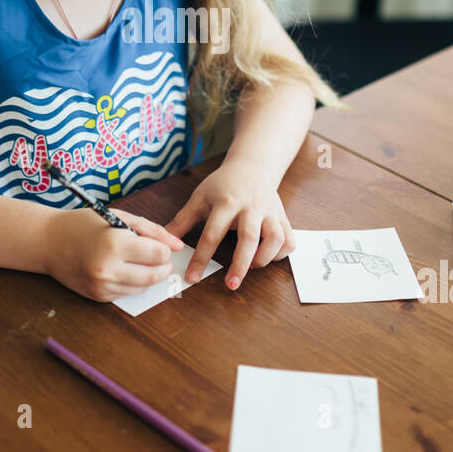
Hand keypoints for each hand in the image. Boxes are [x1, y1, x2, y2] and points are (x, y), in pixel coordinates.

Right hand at [46, 207, 185, 302]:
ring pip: (144, 287)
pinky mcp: (98, 297)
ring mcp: (102, 286)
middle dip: (162, 265)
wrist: (49, 242)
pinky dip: (131, 283)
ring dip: (148, 275)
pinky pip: (128, 294)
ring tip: (135, 260)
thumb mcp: (119, 217)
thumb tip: (178, 246)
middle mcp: (108, 268)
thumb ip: (152, 230)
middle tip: (154, 255)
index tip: (156, 243)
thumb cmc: (84, 225)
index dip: (164, 248)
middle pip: (155, 275)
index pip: (159, 255)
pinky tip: (121, 269)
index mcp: (114, 243)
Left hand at [166, 160, 295, 289]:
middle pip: (249, 238)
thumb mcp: (199, 197)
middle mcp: (250, 207)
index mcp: (226, 202)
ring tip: (251, 268)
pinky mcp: (282, 217)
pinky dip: (281, 253)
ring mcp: (269, 212)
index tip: (192, 277)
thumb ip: (182, 221)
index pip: (212, 233)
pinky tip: (268, 258)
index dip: (201, 258)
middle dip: (240, 264)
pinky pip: (289, 239)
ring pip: (275, 238)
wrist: (252, 166)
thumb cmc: (223, 185)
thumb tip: (163, 242)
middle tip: (230, 285)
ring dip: (264, 258)